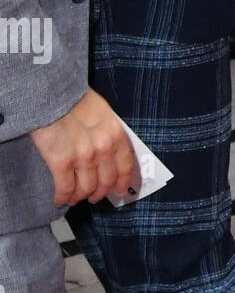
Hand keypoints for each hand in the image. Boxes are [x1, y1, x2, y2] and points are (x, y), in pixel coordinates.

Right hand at [29, 88, 135, 205]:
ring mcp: (82, 157)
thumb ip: (108, 133)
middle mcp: (102, 148)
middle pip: (105, 181)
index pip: (125, 166)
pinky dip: (62, 197)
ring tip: (74, 197)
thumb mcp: (103, 113)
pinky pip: (65, 188)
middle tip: (93, 196)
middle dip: (99, 193)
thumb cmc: (75, 100)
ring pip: (85, 188)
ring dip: (79, 196)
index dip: (122, 182)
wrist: (52, 94)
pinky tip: (60, 198)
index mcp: (115, 135)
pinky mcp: (61, 162)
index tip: (119, 190)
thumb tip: (108, 154)